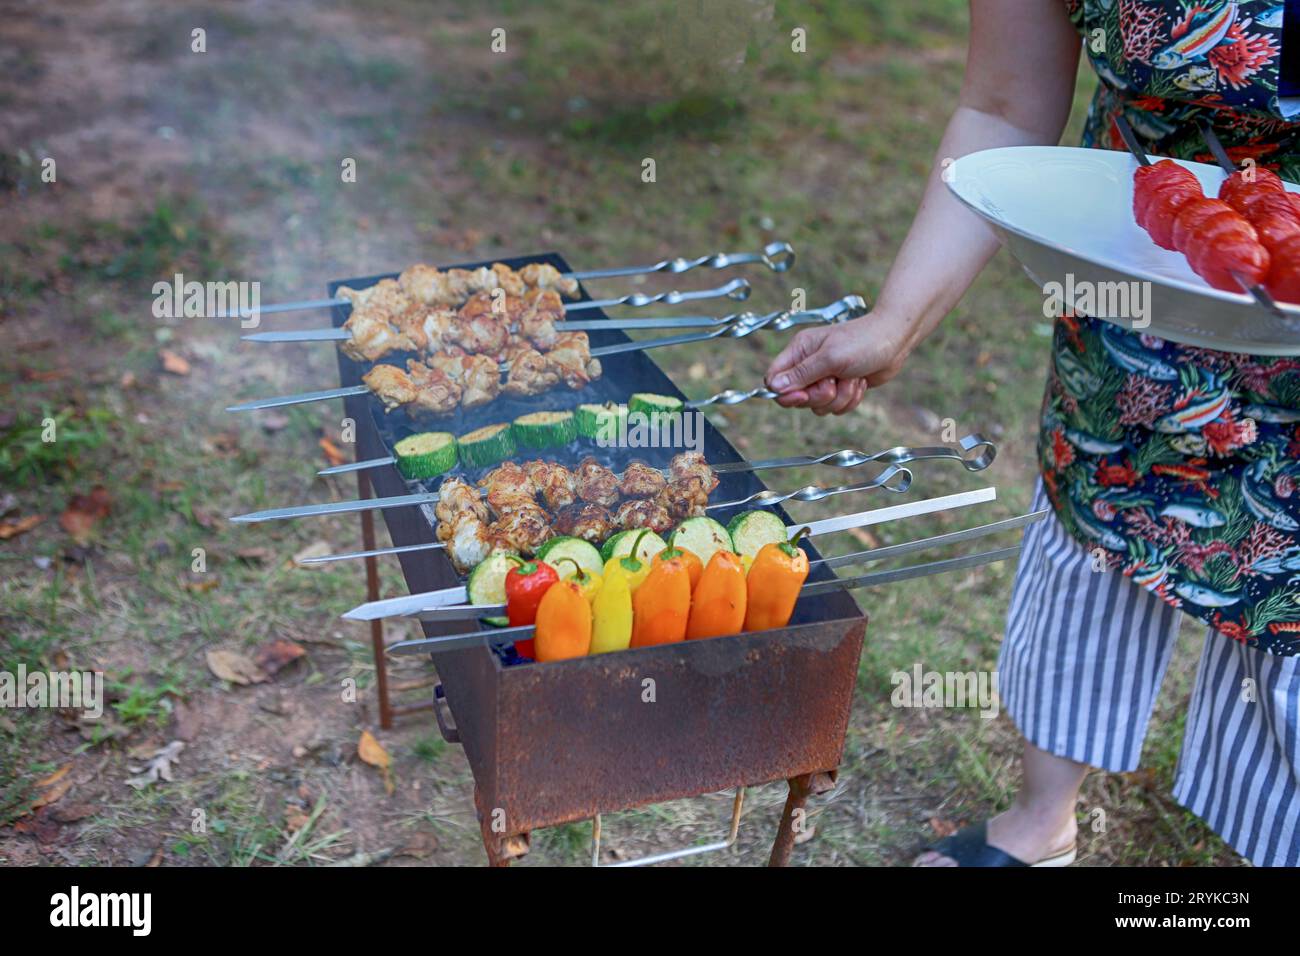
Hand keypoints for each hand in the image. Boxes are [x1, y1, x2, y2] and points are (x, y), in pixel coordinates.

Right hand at [765, 313, 910, 414]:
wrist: (895, 341)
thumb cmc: (863, 341)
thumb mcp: (830, 358)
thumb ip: (801, 374)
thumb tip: (773, 387)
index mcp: (800, 351)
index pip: (774, 379)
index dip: (785, 393)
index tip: (803, 396)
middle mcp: (809, 365)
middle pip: (797, 398)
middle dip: (819, 396)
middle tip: (834, 382)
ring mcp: (825, 378)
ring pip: (819, 406)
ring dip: (839, 397)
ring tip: (852, 378)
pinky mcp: (840, 388)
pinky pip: (836, 407)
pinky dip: (850, 399)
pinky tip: (859, 382)